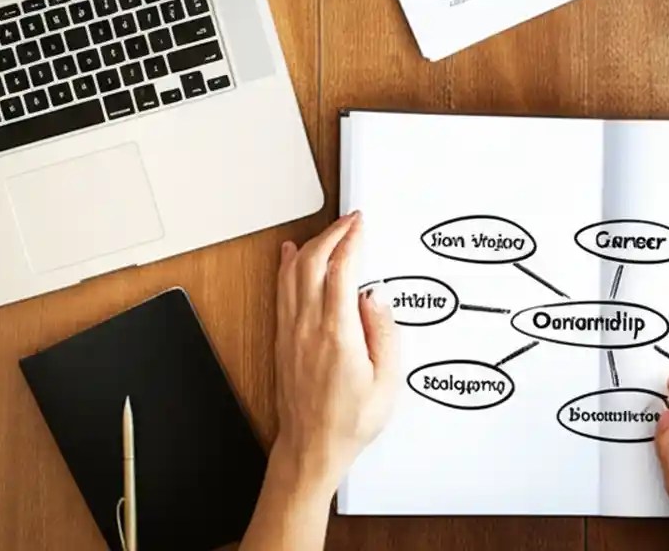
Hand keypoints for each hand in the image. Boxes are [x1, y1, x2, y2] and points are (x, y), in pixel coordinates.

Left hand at [271, 211, 398, 497]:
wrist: (312, 446)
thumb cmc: (350, 421)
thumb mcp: (387, 381)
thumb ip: (384, 333)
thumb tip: (376, 296)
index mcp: (338, 334)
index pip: (341, 271)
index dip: (351, 240)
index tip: (360, 224)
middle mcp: (309, 327)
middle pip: (312, 262)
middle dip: (331, 233)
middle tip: (349, 220)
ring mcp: (291, 332)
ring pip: (292, 273)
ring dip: (310, 245)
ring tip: (328, 230)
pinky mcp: (282, 339)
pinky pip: (280, 291)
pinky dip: (285, 266)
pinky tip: (288, 254)